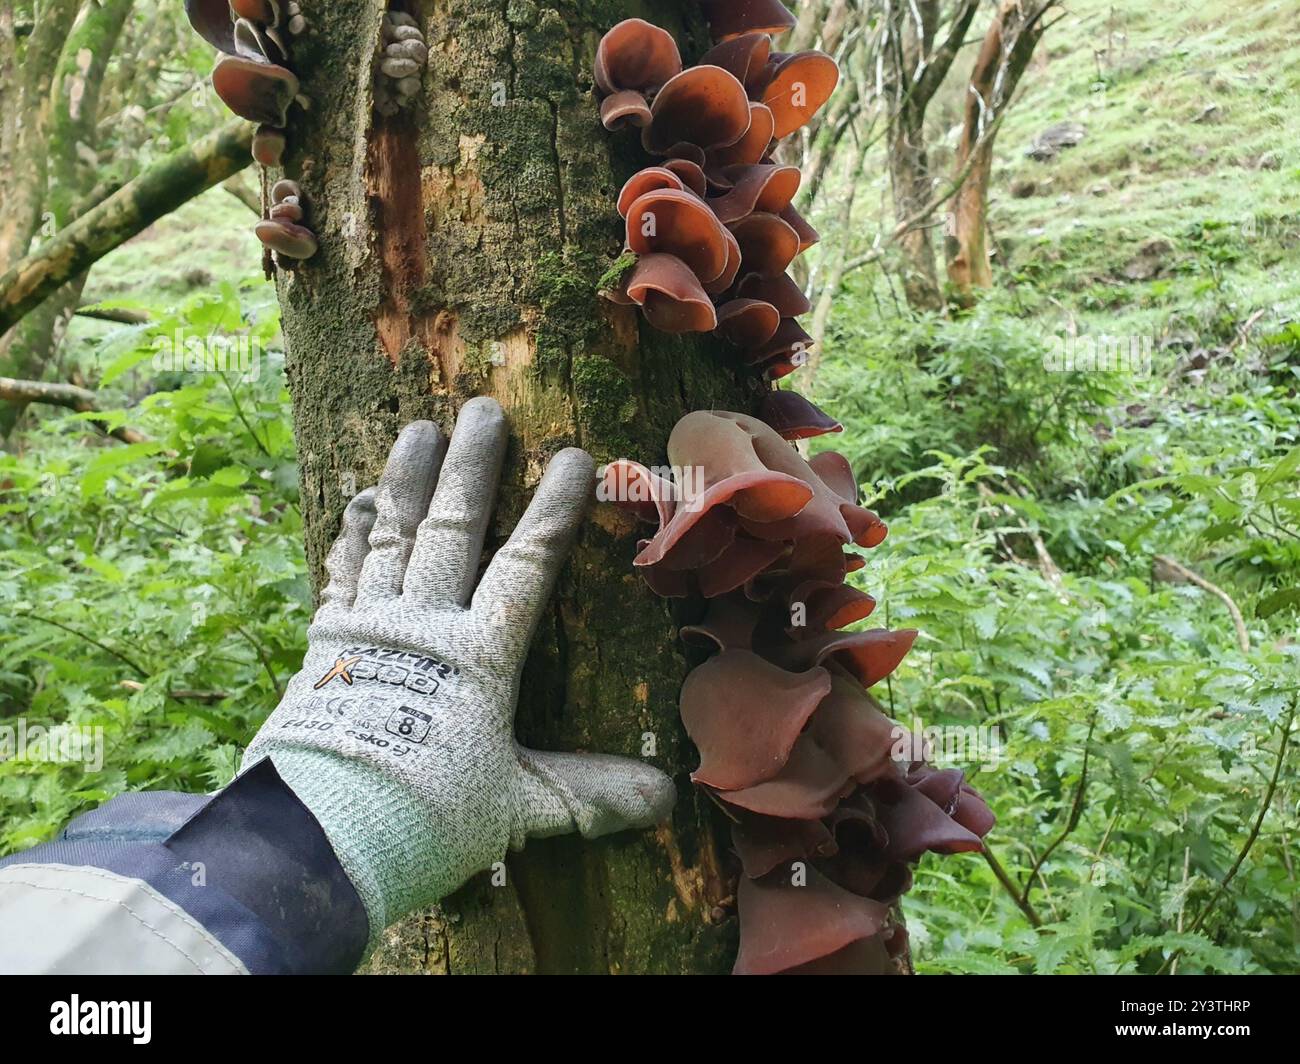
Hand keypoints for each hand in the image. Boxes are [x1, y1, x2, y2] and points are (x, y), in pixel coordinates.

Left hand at [242, 398, 674, 940]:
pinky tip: (354, 507)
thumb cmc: (426, 820)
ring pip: (393, 538)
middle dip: (472, 469)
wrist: (318, 837)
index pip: (526, 566)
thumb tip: (667, 803)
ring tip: (416, 431)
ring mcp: (368, 630)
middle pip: (453, 532)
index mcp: (479, 656)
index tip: (571, 456)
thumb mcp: (517, 809)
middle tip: (481, 410)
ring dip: (407, 482)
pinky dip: (349, 539)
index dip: (553, 510)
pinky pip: (341, 577)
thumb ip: (587, 795)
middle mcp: (424, 626)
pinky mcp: (326, 649)